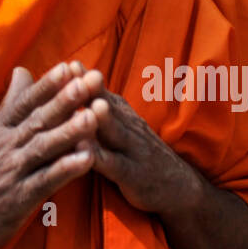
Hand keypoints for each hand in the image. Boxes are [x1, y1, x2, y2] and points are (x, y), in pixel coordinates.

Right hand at [0, 63, 103, 248]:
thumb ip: (9, 105)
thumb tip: (22, 70)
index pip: (24, 102)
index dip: (47, 85)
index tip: (68, 66)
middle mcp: (4, 146)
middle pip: (38, 119)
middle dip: (65, 99)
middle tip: (88, 80)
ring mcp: (11, 172)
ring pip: (44, 146)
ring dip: (70, 131)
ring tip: (93, 115)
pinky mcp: (18, 198)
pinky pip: (45, 181)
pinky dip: (66, 169)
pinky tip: (87, 160)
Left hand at [75, 70, 206, 217]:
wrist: (179, 185)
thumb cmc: (137, 152)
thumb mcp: (121, 124)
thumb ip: (99, 105)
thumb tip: (71, 80)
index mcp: (120, 113)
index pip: (100, 92)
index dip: (85, 79)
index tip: (69, 63)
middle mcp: (126, 125)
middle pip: (107, 104)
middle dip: (91, 89)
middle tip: (74, 74)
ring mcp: (132, 150)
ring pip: (114, 132)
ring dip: (102, 119)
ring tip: (88, 107)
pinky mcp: (133, 175)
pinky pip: (116, 165)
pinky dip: (100, 158)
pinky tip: (84, 153)